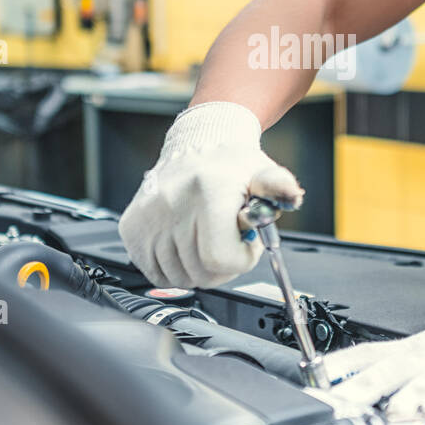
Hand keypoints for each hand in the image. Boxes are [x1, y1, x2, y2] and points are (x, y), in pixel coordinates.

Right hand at [118, 101, 303, 287]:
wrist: (196, 146)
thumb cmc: (231, 165)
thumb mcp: (262, 172)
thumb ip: (279, 187)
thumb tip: (292, 194)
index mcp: (208, 191)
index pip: (222, 259)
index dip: (241, 257)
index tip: (244, 241)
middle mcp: (173, 203)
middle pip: (202, 273)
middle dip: (223, 265)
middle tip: (226, 240)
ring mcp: (149, 218)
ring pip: (179, 278)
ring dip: (197, 268)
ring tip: (206, 239)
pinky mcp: (132, 228)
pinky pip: (155, 273)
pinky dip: (173, 267)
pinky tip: (185, 244)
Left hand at [320, 290, 424, 419]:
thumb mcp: (420, 352)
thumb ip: (382, 370)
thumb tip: (336, 384)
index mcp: (406, 350)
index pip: (359, 356)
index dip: (333, 371)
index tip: (310, 386)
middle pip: (385, 373)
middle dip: (360, 393)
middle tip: (341, 408)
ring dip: (407, 401)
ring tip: (392, 416)